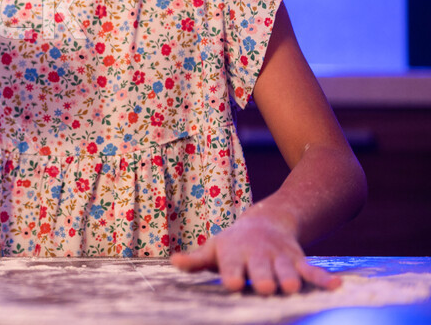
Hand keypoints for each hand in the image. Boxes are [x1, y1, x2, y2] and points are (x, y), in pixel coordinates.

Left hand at [170, 208, 339, 294]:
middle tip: (264, 287)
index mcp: (234, 254)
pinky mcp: (298, 261)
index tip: (232, 283)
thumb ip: (196, 260)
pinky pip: (312, 270)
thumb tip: (174, 262)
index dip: (232, 274)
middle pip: (260, 268)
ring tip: (291, 287)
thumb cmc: (232, 244)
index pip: (232, 266)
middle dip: (262, 277)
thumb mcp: (213, 249)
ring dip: (289, 277)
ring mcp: (280, 258)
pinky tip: (336, 287)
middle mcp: (258, 255)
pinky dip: (323, 278)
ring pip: (286, 269)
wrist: (265, 222)